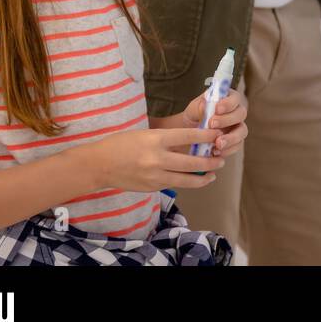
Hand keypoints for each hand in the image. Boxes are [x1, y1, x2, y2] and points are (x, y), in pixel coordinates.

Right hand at [81, 127, 224, 192]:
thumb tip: (193, 141)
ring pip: (187, 179)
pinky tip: (195, 179)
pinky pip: (175, 184)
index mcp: (156, 139)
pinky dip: (187, 182)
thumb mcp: (146, 134)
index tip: (218, 134)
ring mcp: (155, 176)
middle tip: (221, 158)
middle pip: (193, 162)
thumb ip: (168, 139)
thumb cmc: (122, 143)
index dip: (207, 136)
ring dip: (204, 177)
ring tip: (214, 173)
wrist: (99, 165)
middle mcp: (157, 158)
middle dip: (211, 161)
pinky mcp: (152, 187)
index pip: (189, 136)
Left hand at [178, 88, 247, 157]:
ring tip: (217, 144)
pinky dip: (227, 150)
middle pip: (241, 114)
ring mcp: (237, 127)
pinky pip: (236, 146)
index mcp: (228, 99)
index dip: (228, 103)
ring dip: (231, 138)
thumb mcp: (193, 109)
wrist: (190, 132)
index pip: (235, 98)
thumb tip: (205, 107)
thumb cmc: (194, 116)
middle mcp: (236, 112)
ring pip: (242, 132)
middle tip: (211, 124)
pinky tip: (216, 152)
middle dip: (227, 120)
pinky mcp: (235, 142)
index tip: (217, 109)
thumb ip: (199, 108)